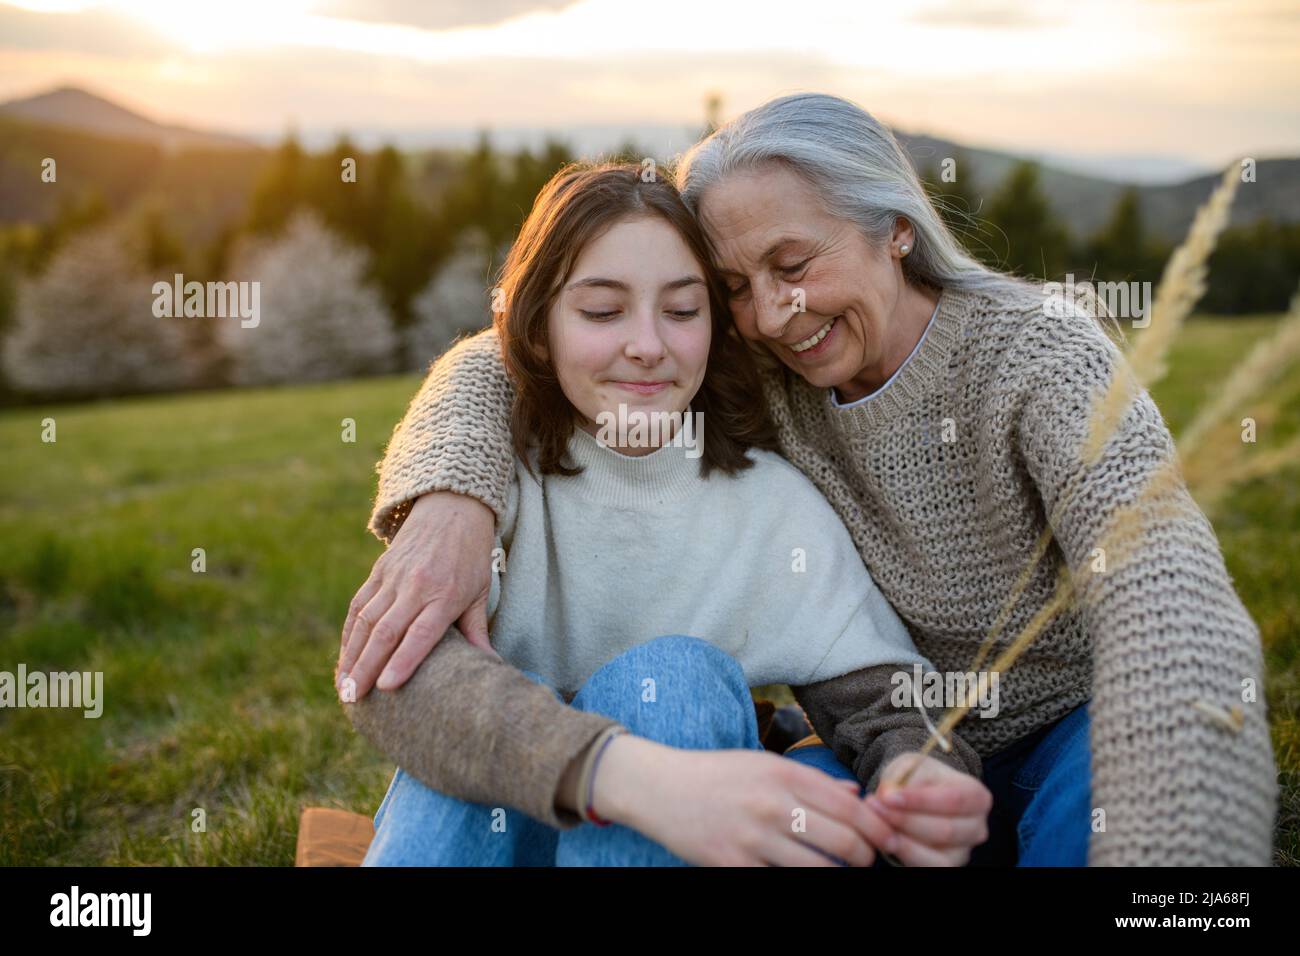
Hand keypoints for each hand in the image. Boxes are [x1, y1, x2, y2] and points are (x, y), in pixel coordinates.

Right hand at [337, 491, 496, 697]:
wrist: (452, 507)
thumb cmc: (471, 555)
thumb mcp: (480, 591)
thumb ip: (477, 631)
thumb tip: (490, 667)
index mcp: (445, 594)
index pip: (422, 633)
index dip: (403, 661)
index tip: (386, 688)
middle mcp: (416, 586)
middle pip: (386, 632)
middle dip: (366, 668)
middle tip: (353, 699)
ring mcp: (393, 577)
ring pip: (366, 620)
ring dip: (352, 656)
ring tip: (344, 687)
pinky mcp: (379, 570)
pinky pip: (359, 605)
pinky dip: (349, 634)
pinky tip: (344, 658)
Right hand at [594, 738, 896, 866]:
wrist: (658, 787)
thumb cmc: (716, 774)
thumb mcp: (764, 763)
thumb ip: (811, 780)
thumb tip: (856, 798)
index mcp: (784, 774)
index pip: (850, 807)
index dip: (878, 828)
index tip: (887, 839)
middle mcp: (773, 804)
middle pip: (844, 842)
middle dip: (866, 857)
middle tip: (867, 861)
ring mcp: (753, 837)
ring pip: (820, 869)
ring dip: (838, 875)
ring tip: (838, 871)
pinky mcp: (732, 864)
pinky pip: (780, 882)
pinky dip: (796, 881)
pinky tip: (798, 874)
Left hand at [865, 753, 991, 865]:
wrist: (916, 795)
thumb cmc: (919, 778)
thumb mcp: (914, 765)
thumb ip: (904, 775)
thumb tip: (889, 793)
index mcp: (977, 797)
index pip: (954, 800)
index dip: (920, 801)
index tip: (889, 796)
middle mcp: (977, 828)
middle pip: (945, 830)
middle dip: (905, 820)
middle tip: (875, 807)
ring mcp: (964, 851)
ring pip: (934, 852)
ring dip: (901, 838)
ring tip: (875, 821)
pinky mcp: (946, 866)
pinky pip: (925, 865)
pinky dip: (903, 852)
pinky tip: (885, 838)